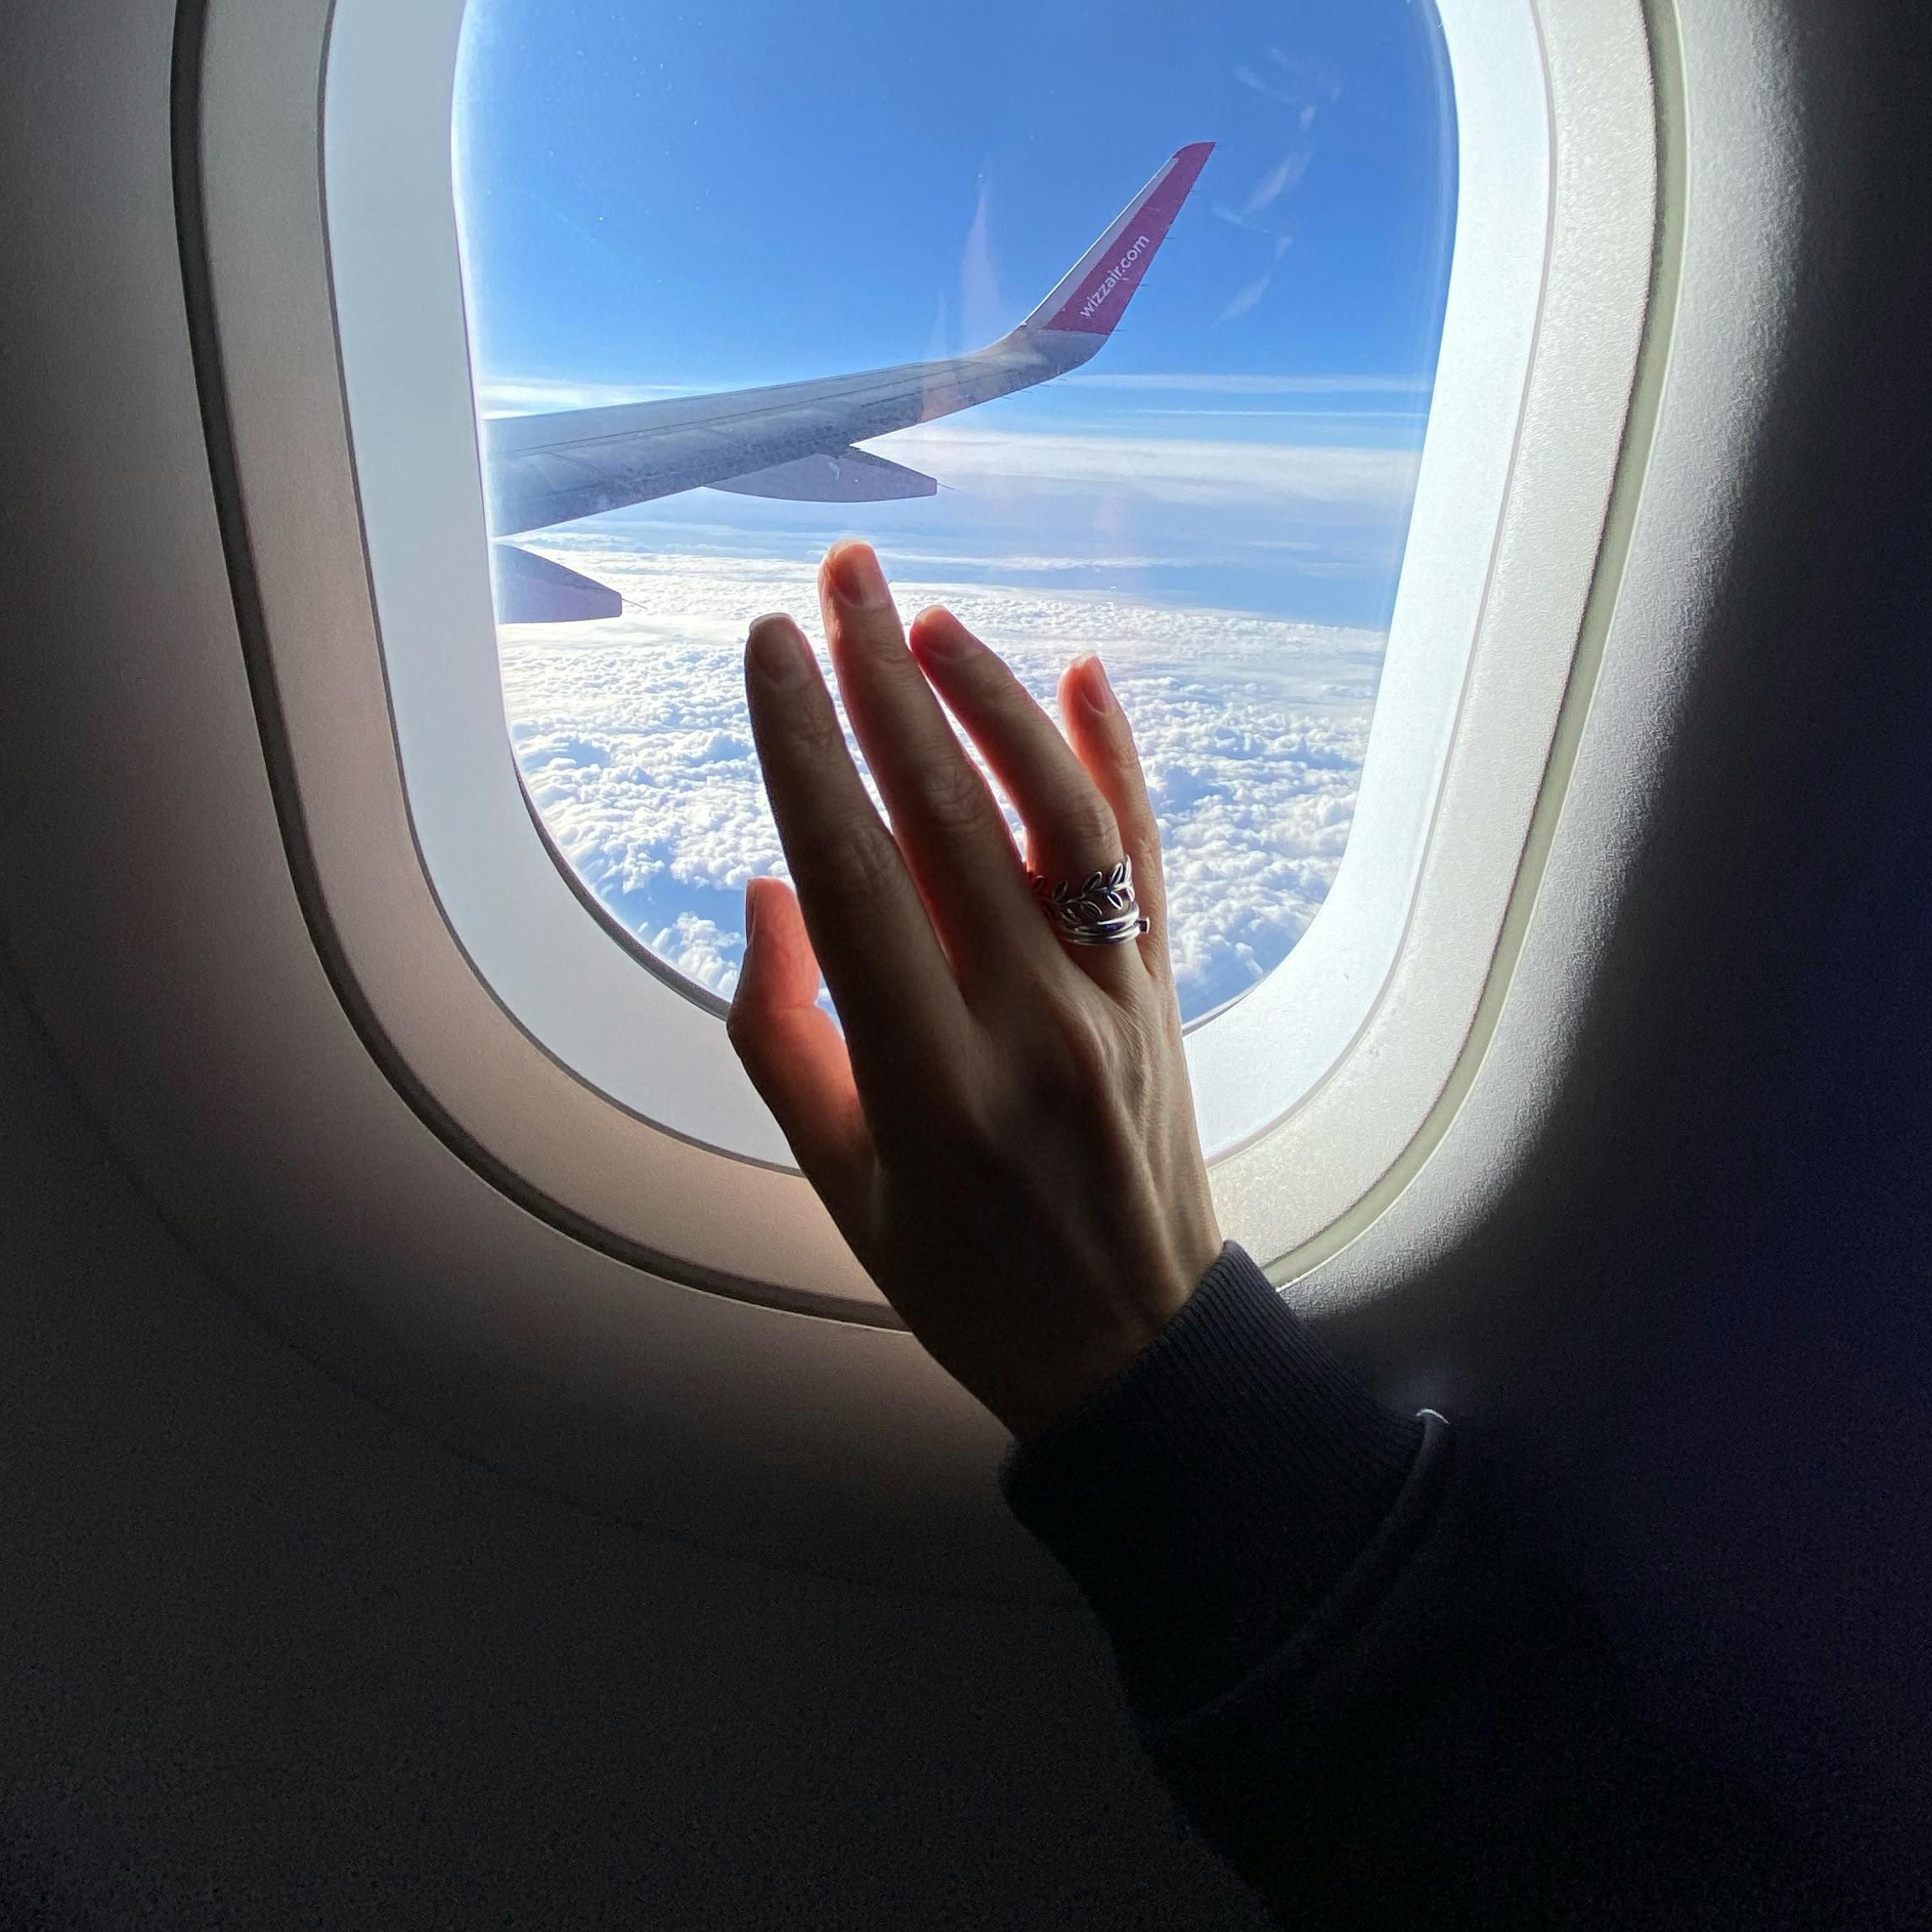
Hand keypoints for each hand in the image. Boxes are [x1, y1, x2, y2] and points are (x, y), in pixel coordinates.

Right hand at [728, 540, 1221, 1441]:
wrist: (1132, 1352)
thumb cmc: (960, 1278)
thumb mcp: (838, 1187)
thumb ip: (783, 1038)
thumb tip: (768, 886)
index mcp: (932, 1085)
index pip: (854, 877)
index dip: (804, 747)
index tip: (767, 647)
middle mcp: (1030, 1027)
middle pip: (947, 816)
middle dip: (882, 678)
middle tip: (838, 579)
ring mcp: (1112, 1003)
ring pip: (1055, 814)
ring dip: (992, 701)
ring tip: (928, 621)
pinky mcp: (1164, 994)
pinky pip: (1139, 854)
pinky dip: (1113, 757)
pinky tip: (1079, 674)